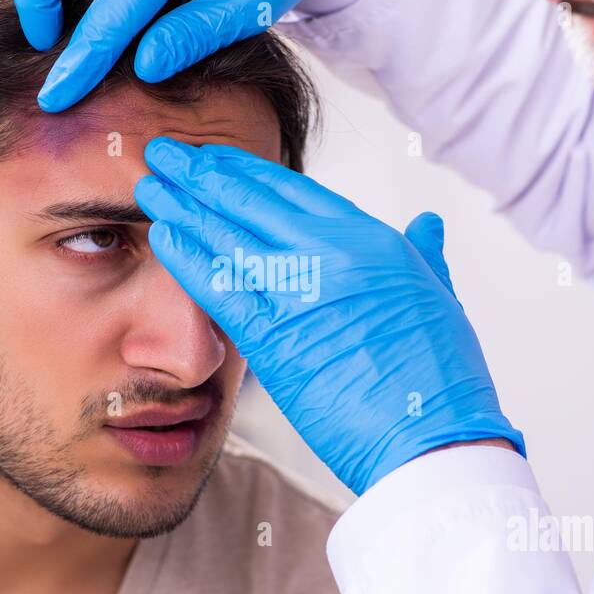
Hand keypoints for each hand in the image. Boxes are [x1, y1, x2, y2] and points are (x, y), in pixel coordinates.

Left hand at [133, 138, 524, 495]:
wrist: (433, 438)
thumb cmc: (443, 377)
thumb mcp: (439, 297)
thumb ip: (425, 254)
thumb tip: (427, 223)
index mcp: (371, 240)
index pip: (290, 189)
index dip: (243, 169)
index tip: (211, 158)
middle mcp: (332, 255)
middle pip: (249, 202)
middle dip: (199, 174)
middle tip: (163, 155)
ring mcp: (300, 295)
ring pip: (227, 237)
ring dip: (183, 207)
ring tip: (150, 185)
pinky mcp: (275, 340)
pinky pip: (220, 289)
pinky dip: (188, 259)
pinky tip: (163, 236)